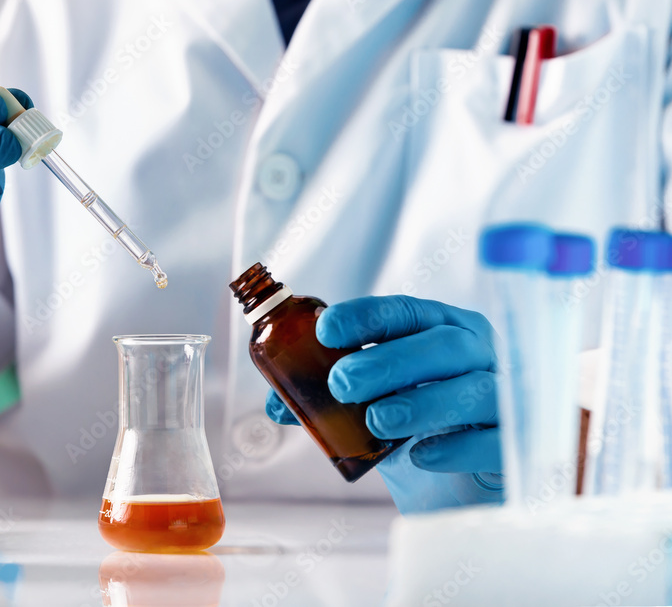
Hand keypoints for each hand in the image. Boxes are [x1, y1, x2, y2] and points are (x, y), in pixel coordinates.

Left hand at [265, 295, 503, 511]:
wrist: (462, 482)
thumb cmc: (416, 424)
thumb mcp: (372, 402)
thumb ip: (327, 396)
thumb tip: (277, 402)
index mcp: (441, 329)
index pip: (407, 311)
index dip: (367, 317)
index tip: (325, 330)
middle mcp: (479, 354)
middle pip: (443, 345)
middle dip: (389, 361)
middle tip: (341, 383)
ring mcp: (506, 397)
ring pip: (475, 389)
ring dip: (421, 403)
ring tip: (377, 421)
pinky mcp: (516, 445)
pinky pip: (498, 440)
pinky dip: (458, 447)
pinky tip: (422, 456)